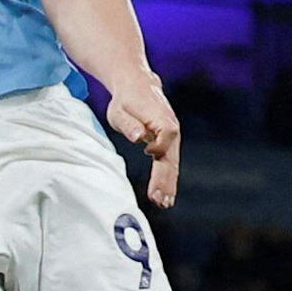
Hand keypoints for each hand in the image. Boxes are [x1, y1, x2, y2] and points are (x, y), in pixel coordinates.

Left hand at [96, 67, 184, 208]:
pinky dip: (167, 179)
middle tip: (160, 200)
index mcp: (162, 120)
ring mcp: (171, 138)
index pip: (166, 138)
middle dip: (166, 179)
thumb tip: (139, 137)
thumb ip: (129, 124)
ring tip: (164, 203)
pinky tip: (165, 195)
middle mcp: (171, 130)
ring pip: (172, 164)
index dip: (159, 147)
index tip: (148, 152)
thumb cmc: (126, 100)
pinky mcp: (167, 143)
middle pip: (171, 157)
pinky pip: (168, 163)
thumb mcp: (119, 110)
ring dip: (168, 184)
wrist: (137, 87)